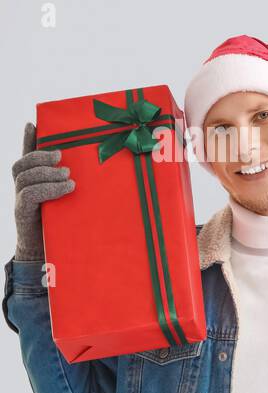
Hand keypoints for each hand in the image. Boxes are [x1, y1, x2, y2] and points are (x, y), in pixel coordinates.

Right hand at [12, 123, 74, 261]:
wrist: (48, 254)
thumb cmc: (66, 225)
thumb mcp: (74, 202)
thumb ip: (80, 187)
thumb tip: (106, 174)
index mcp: (34, 181)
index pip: (27, 155)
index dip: (28, 140)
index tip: (34, 123)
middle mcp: (23, 187)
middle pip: (22, 163)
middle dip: (40, 155)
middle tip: (61, 156)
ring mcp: (20, 199)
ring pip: (24, 175)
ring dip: (47, 172)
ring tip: (68, 176)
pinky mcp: (23, 212)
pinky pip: (30, 194)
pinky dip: (49, 188)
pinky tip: (67, 188)